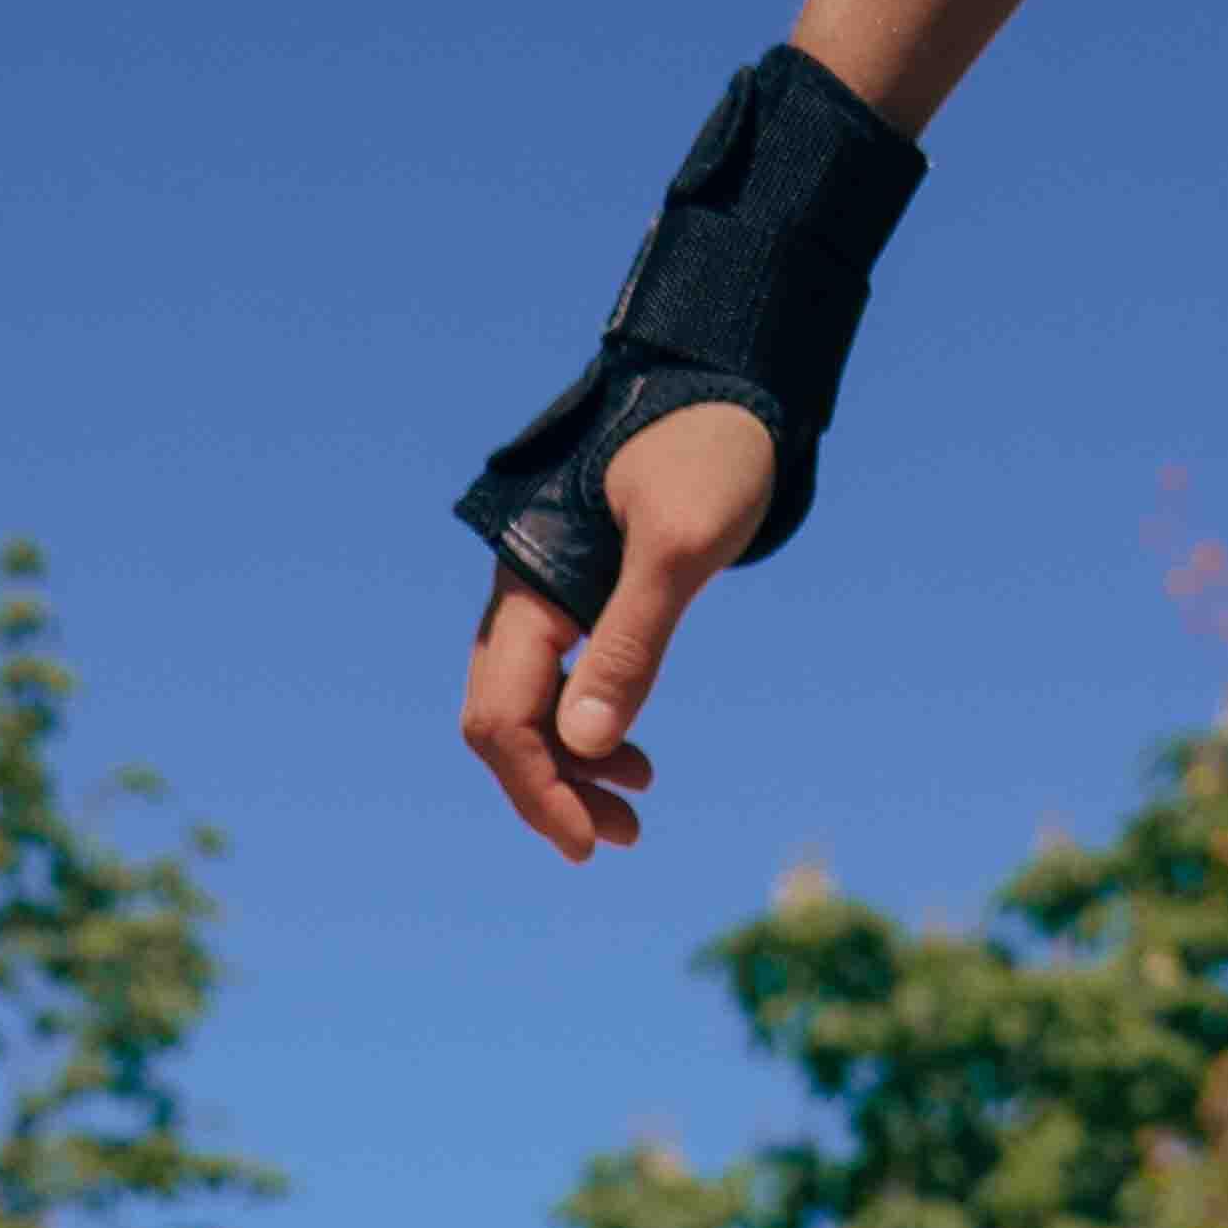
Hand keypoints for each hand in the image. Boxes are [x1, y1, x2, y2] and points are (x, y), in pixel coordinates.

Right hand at [458, 405, 785, 864]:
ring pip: (532, 709)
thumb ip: (630, 643)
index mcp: (528, 585)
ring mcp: (547, 598)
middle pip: (505, 723)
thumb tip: (584, 743)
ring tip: (634, 806)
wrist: (725, 386)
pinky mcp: (580, 595)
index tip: (587, 841)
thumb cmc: (705, 452)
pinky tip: (630, 753)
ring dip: (572, 768)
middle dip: (552, 790)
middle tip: (619, 839)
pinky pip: (560, 682)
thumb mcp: (677, 546)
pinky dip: (588, 729)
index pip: (502, 716)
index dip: (538, 788)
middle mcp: (522, 597)